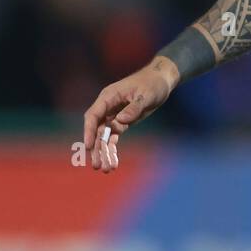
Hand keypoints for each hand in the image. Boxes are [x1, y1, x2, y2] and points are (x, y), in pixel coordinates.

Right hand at [82, 58, 177, 173]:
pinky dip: (112, 149)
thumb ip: (134, 107)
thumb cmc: (152, 83)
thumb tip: (121, 121)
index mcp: (109, 96)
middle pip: (97, 130)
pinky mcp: (121, 122)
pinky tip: (113, 162)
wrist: (161, 80)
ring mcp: (113, 115)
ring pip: (104, 137)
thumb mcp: (146, 94)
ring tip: (105, 169)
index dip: (89, 131)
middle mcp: (108, 107)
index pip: (94, 115)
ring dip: (104, 152)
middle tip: (96, 165)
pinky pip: (113, 138)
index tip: (89, 146)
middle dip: (96, 148)